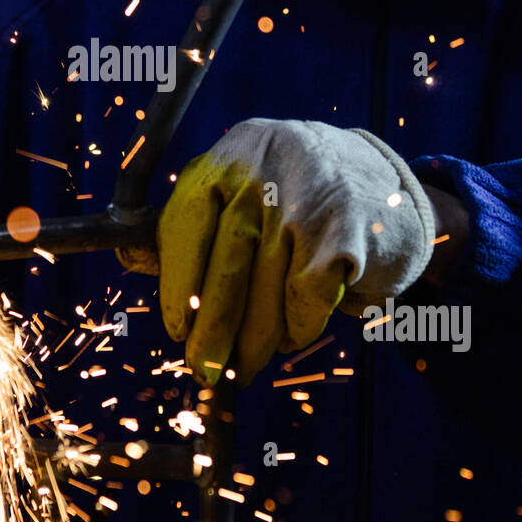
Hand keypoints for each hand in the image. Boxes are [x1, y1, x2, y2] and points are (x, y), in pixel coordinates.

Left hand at [119, 119, 434, 386]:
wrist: (390, 186)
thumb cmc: (299, 202)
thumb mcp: (245, 195)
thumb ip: (195, 226)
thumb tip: (131, 259)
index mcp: (230, 155)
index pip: (185, 223)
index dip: (177, 284)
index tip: (177, 328)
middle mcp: (265, 164)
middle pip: (225, 262)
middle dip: (212, 326)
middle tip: (204, 367)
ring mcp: (308, 192)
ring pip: (267, 286)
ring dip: (255, 337)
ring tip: (247, 362)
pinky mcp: (347, 226)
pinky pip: (308, 295)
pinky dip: (300, 326)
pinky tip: (294, 336)